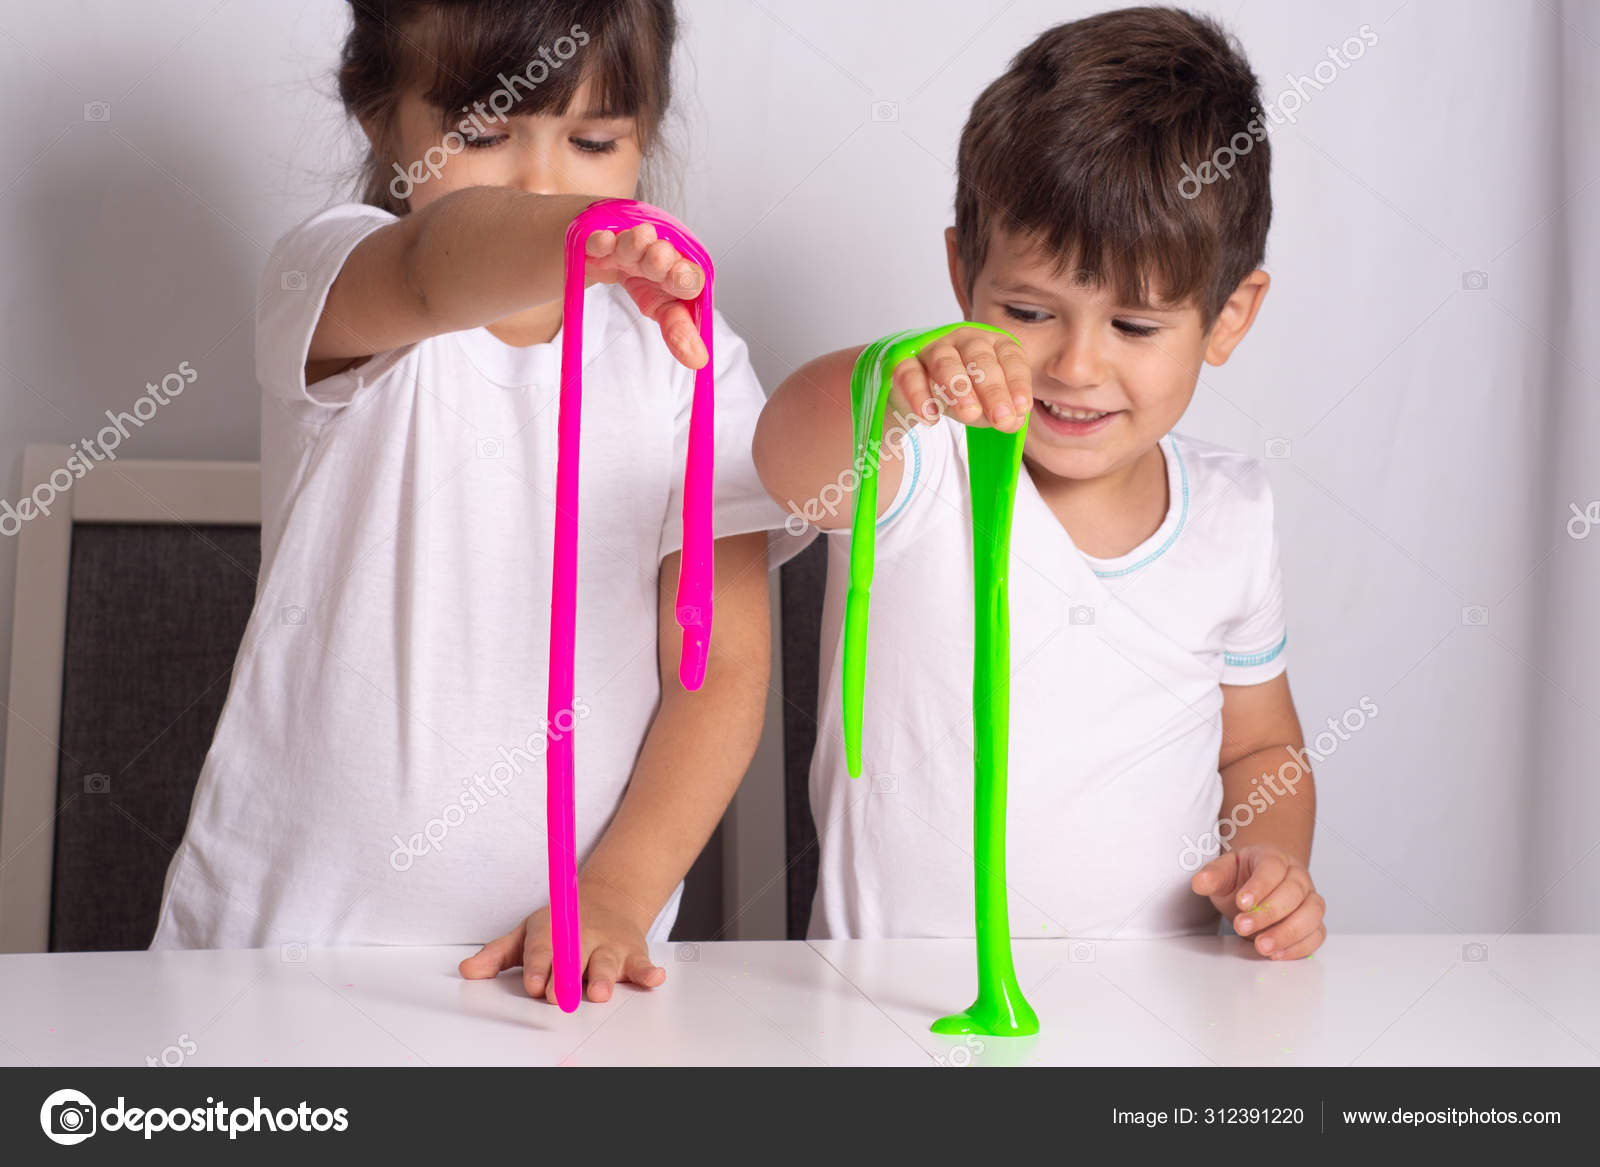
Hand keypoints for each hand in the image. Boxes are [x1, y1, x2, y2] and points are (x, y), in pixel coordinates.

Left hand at [458, 882, 666, 1003]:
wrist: (607, 900)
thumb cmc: (562, 925)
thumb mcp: (527, 934)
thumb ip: (498, 955)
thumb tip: (468, 970)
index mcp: (553, 932)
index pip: (543, 950)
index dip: (539, 967)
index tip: (535, 983)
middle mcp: (582, 938)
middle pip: (574, 958)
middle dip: (567, 976)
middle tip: (559, 994)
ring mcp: (608, 946)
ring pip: (606, 962)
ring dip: (603, 977)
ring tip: (598, 992)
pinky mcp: (633, 954)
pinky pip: (642, 963)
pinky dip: (648, 972)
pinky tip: (654, 977)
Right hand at [581, 221, 707, 369]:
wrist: (621, 253)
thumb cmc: (652, 283)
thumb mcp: (665, 310)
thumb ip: (680, 333)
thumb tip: (699, 362)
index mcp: (681, 274)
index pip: (691, 278)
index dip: (687, 280)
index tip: (684, 283)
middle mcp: (661, 254)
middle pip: (663, 256)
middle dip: (661, 258)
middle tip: (658, 257)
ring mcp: (632, 243)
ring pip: (635, 242)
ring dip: (635, 243)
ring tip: (638, 240)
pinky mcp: (605, 238)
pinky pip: (603, 238)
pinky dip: (603, 241)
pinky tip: (604, 243)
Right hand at [888, 326, 1030, 433]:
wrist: (920, 395)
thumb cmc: (965, 395)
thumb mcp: (988, 406)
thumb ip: (1003, 413)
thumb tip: (1012, 421)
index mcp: (992, 344)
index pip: (1009, 356)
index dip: (1017, 382)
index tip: (1021, 408)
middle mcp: (963, 340)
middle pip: (979, 357)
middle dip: (992, 389)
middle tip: (1001, 418)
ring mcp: (932, 350)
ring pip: (945, 361)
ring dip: (958, 387)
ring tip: (969, 415)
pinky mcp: (904, 365)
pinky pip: (910, 375)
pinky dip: (919, 396)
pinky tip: (930, 418)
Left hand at [1192, 844, 1325, 959]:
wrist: (1257, 887)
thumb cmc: (1242, 879)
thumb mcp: (1223, 873)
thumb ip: (1213, 876)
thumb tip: (1200, 882)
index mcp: (1275, 858)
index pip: (1272, 868)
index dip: (1259, 886)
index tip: (1241, 903)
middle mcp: (1297, 877)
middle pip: (1293, 893)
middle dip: (1268, 913)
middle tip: (1242, 927)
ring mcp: (1309, 899)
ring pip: (1311, 914)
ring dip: (1287, 933)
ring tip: (1262, 946)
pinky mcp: (1313, 922)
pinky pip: (1317, 934)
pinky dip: (1300, 946)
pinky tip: (1277, 954)